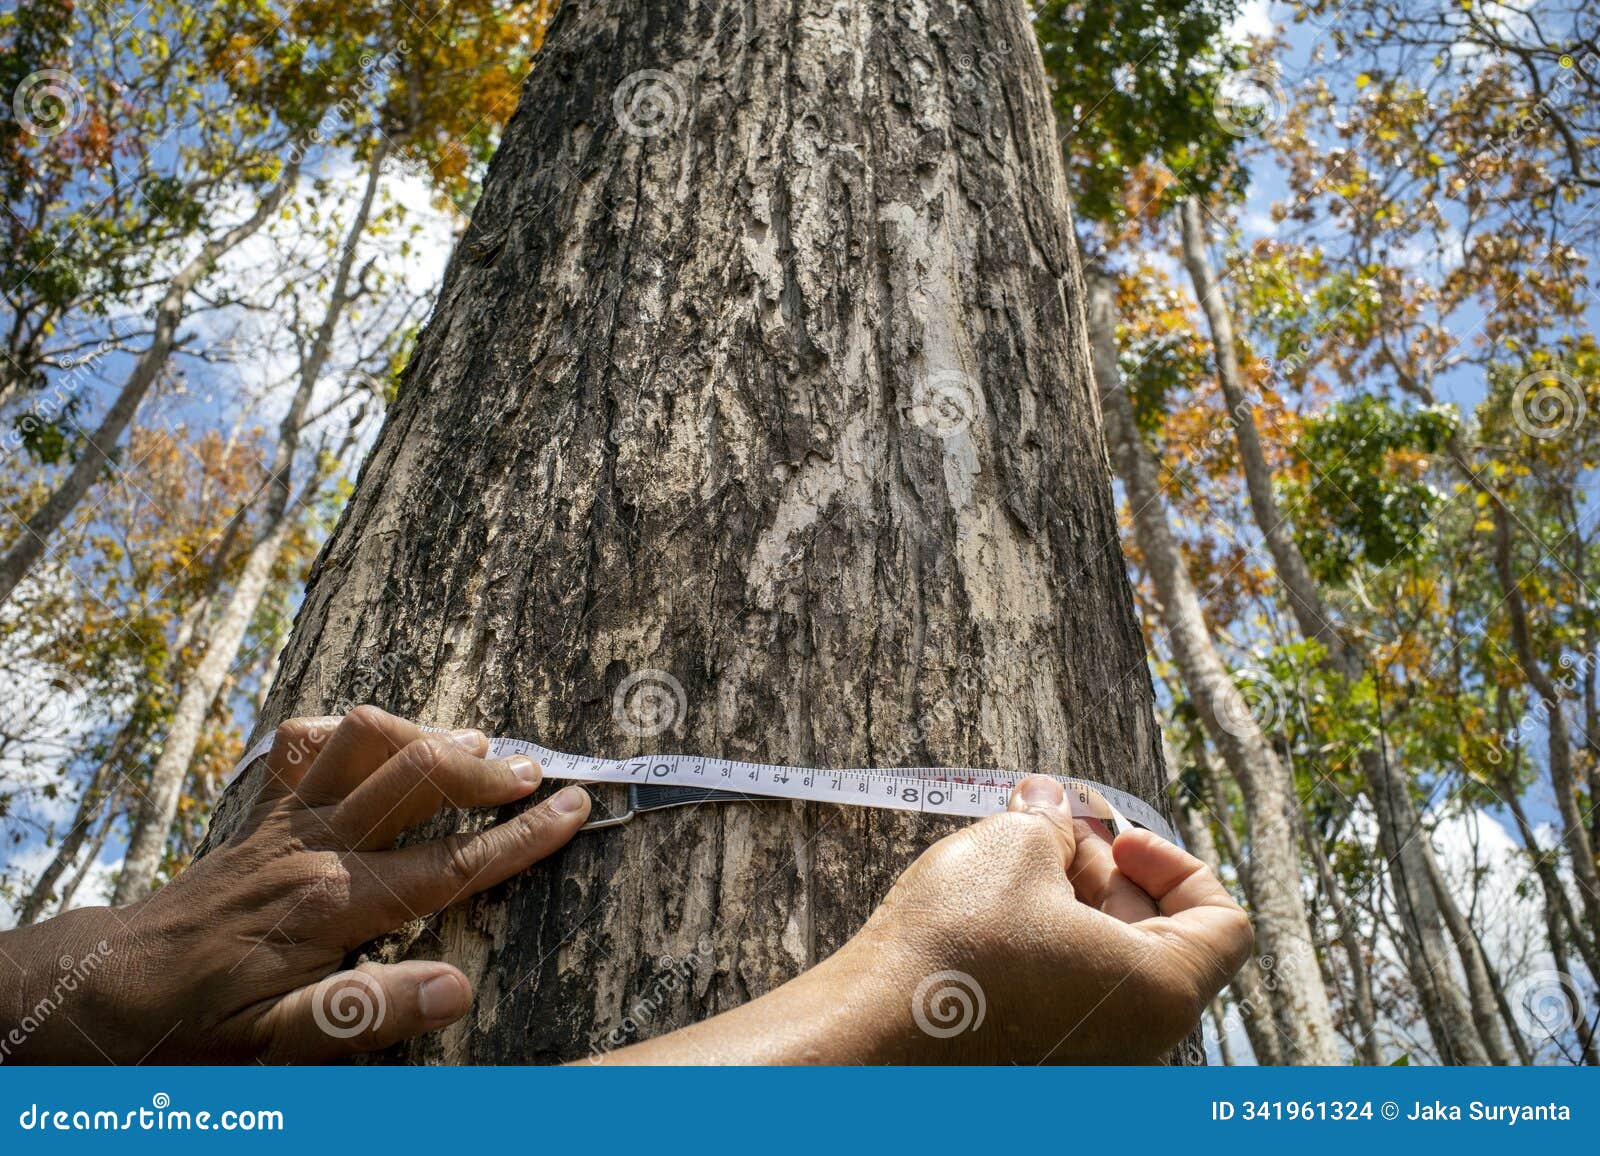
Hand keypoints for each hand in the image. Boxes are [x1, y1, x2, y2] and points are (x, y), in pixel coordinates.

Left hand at [0, 706, 590, 1062]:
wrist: (104, 990)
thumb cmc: (193, 1026)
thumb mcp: (272, 1047)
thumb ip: (363, 1013)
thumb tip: (456, 988)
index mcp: (327, 905)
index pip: (447, 863)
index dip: (519, 838)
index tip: (575, 811)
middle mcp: (310, 846)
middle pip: (416, 776)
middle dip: (489, 770)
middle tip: (541, 776)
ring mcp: (283, 819)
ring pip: (365, 739)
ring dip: (429, 735)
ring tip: (481, 747)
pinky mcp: (263, 811)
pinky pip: (308, 742)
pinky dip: (353, 731)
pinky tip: (385, 745)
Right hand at [855, 774, 1251, 1062]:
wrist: (875, 1026)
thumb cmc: (959, 943)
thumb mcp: (1018, 848)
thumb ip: (1054, 820)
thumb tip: (1048, 799)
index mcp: (1163, 992)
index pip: (1225, 923)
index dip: (1175, 863)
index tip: (1116, 838)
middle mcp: (1139, 1037)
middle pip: (1162, 936)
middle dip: (1109, 868)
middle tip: (1055, 822)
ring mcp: (1089, 1053)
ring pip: (1109, 959)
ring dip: (1074, 895)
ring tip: (1019, 847)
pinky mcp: (1042, 1053)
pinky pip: (1071, 985)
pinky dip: (1050, 934)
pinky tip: (1000, 892)